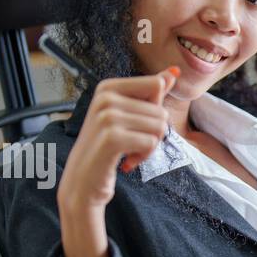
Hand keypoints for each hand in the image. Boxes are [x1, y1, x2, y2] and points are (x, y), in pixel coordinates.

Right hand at [57, 67, 178, 256]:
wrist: (82, 185)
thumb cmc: (107, 152)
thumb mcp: (128, 117)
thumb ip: (150, 93)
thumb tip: (174, 72)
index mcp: (108, 87)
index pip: (157, 84)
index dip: (155, 111)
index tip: (135, 125)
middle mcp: (105, 97)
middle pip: (160, 110)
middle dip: (153, 133)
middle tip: (130, 145)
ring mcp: (106, 116)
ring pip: (159, 126)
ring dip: (149, 147)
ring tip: (127, 154)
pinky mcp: (111, 137)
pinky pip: (151, 142)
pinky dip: (144, 157)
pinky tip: (126, 163)